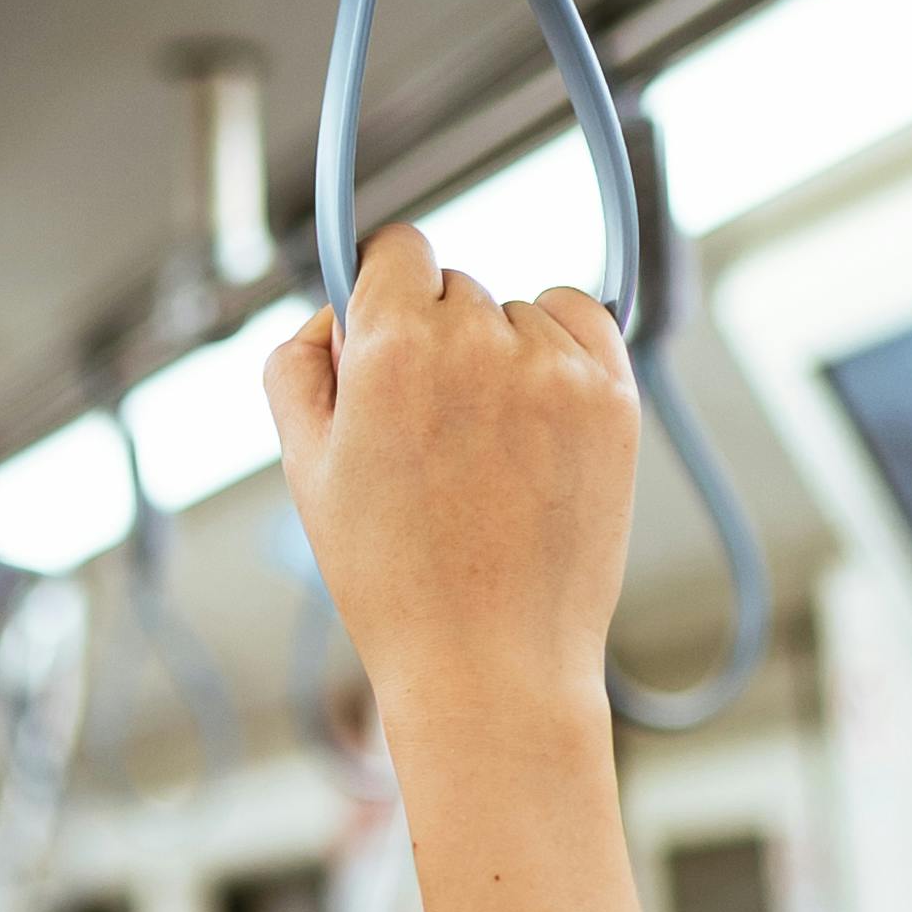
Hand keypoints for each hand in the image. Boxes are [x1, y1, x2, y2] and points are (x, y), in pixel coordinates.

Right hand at [265, 227, 640, 748]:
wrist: (489, 662)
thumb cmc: (391, 578)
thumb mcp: (304, 471)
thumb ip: (298, 364)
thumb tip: (333, 310)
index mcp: (392, 347)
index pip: (396, 249)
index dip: (382, 292)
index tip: (386, 333)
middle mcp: (477, 341)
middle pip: (454, 286)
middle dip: (436, 337)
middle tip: (428, 433)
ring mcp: (554, 368)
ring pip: (517, 312)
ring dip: (500, 354)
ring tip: (485, 452)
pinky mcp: (612, 397)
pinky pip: (583, 325)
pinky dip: (560, 354)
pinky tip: (535, 426)